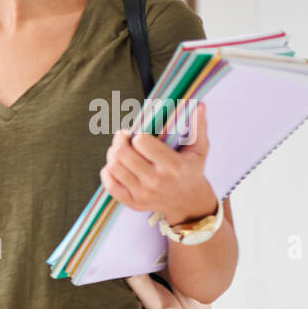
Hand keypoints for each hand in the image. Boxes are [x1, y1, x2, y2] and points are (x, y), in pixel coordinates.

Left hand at [101, 102, 217, 225]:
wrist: (189, 203)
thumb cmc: (192, 171)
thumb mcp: (199, 149)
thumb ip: (198, 126)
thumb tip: (199, 105)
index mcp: (172, 165)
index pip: (142, 143)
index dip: (136, 134)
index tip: (138, 133)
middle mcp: (156, 181)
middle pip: (123, 154)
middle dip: (119, 140)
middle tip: (123, 136)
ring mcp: (143, 194)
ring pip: (113, 167)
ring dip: (112, 154)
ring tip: (119, 149)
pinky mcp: (133, 203)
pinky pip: (110, 186)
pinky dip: (107, 173)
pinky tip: (114, 165)